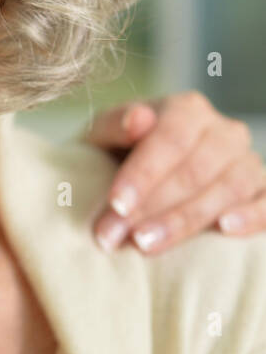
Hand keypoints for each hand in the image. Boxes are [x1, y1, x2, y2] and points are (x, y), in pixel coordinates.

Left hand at [85, 92, 264, 253]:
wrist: (134, 170)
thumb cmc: (118, 150)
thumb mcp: (103, 133)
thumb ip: (115, 124)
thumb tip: (138, 119)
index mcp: (186, 109)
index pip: (171, 139)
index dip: (144, 173)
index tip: (116, 205)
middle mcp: (224, 131)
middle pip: (196, 170)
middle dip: (153, 207)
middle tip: (116, 235)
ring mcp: (247, 162)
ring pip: (229, 189)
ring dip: (186, 220)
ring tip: (147, 244)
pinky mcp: (262, 191)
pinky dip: (253, 216)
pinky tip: (225, 230)